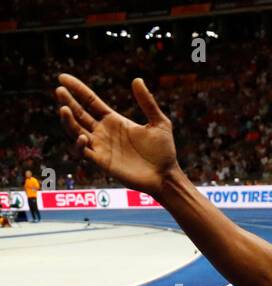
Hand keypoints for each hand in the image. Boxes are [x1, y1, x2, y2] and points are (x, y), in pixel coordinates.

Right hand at [55, 74, 178, 196]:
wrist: (166, 176)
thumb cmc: (164, 151)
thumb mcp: (159, 123)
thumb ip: (147, 102)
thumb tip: (137, 79)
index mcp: (114, 120)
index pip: (90, 101)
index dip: (77, 89)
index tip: (62, 77)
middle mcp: (104, 132)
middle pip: (79, 113)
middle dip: (68, 102)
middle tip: (59, 90)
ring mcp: (101, 147)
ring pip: (76, 131)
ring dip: (68, 121)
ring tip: (64, 109)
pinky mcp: (101, 162)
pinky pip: (83, 152)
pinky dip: (78, 144)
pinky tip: (82, 137)